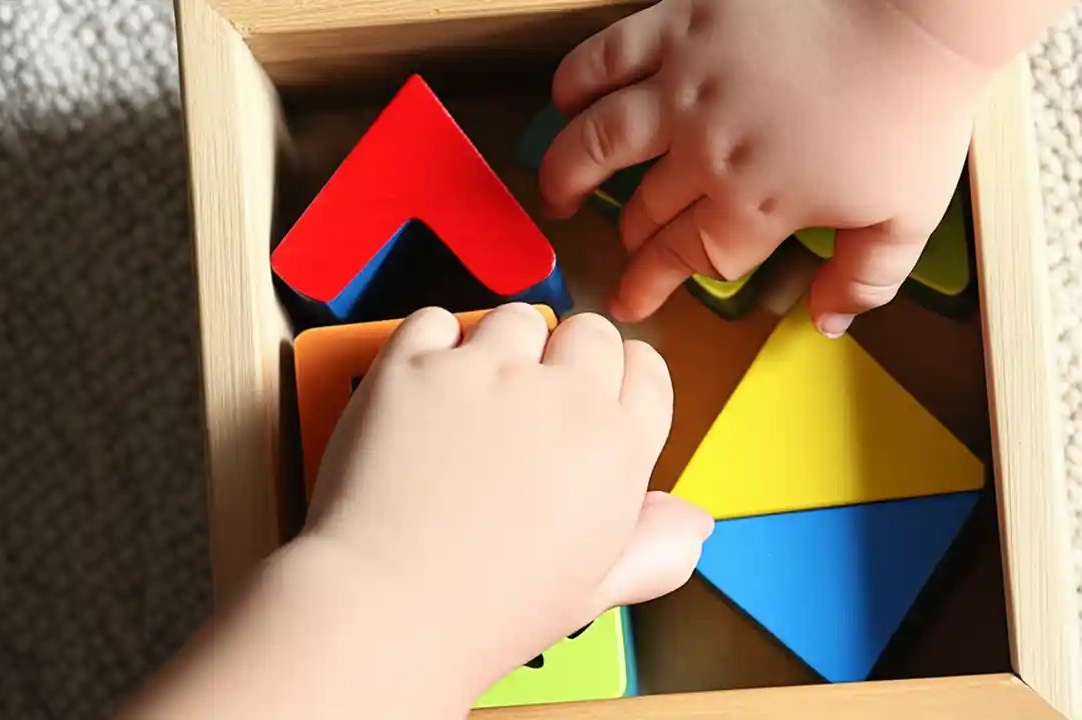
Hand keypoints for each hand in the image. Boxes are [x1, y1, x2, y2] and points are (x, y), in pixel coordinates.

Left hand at [303, 304, 711, 702]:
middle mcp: (563, 396)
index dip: (620, 380)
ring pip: (516, 317)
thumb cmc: (492, 610)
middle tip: (533, 400)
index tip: (594, 395)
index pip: (645, 368)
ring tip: (474, 400)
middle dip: (568, 356)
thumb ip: (653, 549)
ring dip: (502, 347)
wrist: (389, 611)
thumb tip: (693, 524)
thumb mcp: (595, 588)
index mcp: (618, 446)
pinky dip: (432, 344)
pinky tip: (427, 390)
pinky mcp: (415, 366)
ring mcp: (487, 373)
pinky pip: (436, 319)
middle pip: (589, 331)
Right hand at [540, 0, 990, 335]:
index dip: (648, 284)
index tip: (628, 303)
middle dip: (629, 237)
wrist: (915, 10)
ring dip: (568, 172)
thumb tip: (826, 323)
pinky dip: (575, 82)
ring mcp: (684, 86)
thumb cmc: (914, 110)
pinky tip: (566, 100)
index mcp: (754, 205)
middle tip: (623, 244)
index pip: (686, 259)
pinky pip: (605, 57)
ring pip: (598, 140)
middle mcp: (705, 153)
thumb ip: (863, 280)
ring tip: (556, 190)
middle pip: (645, 208)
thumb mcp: (906, 218)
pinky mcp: (679, 24)